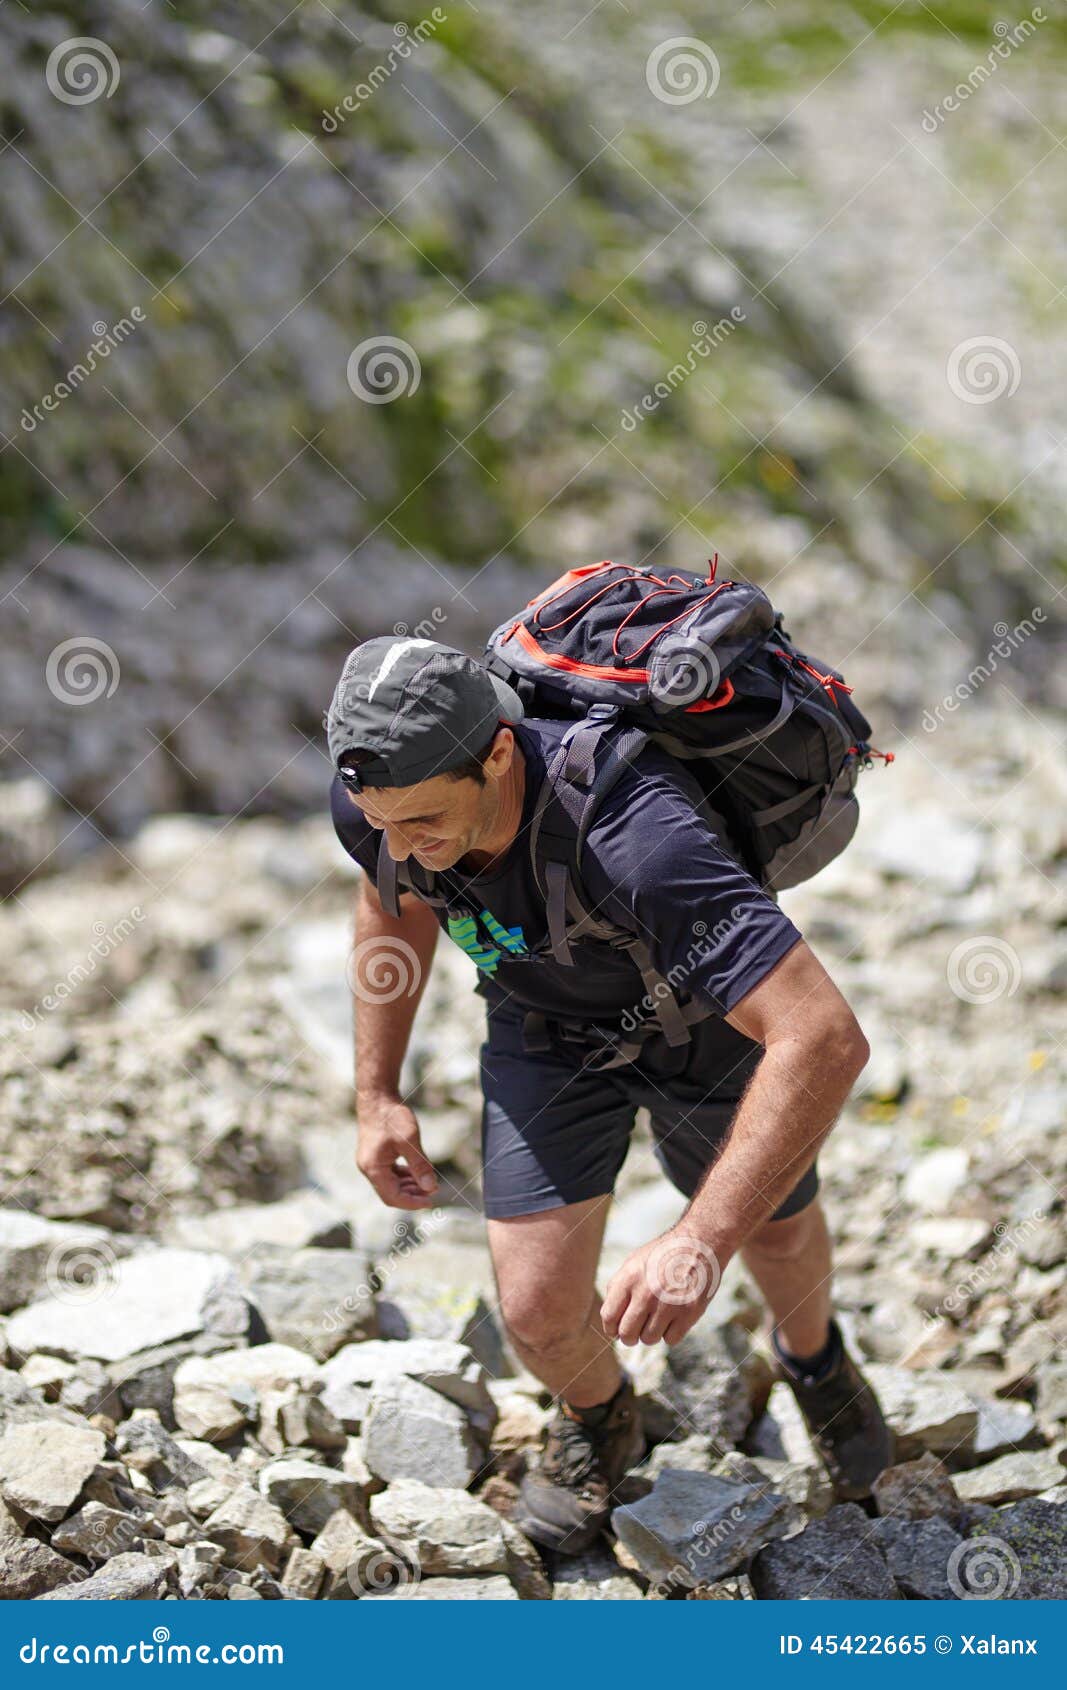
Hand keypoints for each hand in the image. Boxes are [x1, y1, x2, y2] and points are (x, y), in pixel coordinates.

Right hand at [355, 1095, 438, 1209]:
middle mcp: (368, 1168)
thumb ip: (420, 1165)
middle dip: (412, 1195)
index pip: (393, 1197)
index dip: (412, 1202)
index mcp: (374, 1168)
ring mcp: (370, 1162)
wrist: (377, 1097)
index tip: (431, 1200)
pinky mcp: (374, 1156)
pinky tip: (416, 1173)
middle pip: (391, 1194)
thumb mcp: (410, 1141)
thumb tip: (431, 1187)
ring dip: (409, 1186)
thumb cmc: (392, 1117)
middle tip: (433, 1192)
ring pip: (390, 1184)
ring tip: (428, 1183)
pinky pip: (389, 1174)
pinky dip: (403, 1176)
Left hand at [601, 1225, 725, 1346]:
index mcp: (629, 1278)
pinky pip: (671, 1339)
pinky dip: (671, 1332)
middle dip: (629, 1337)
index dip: (611, 1328)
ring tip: (659, 1317)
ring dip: (652, 1333)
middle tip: (636, 1330)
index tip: (617, 1329)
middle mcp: (646, 1293)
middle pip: (627, 1334)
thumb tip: (611, 1320)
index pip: (609, 1316)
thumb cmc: (664, 1255)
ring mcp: (668, 1305)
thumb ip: (619, 1288)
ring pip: (649, 1339)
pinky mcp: (688, 1313)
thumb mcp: (634, 1262)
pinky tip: (674, 1316)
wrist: (699, 1245)